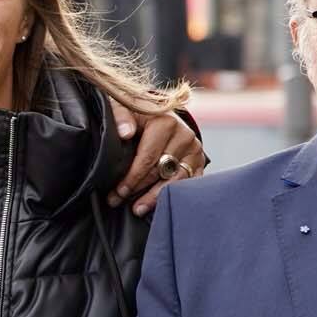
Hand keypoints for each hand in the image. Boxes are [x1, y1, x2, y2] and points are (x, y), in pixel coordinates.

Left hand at [105, 100, 207, 217]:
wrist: (155, 110)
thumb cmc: (134, 112)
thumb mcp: (122, 107)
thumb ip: (120, 117)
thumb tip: (125, 133)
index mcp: (165, 122)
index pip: (148, 158)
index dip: (132, 178)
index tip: (117, 192)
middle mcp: (184, 135)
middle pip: (161, 172)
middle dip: (138, 190)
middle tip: (119, 201)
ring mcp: (194, 149)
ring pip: (176, 181)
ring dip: (156, 197)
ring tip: (138, 209)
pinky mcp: (199, 159)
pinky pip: (189, 182)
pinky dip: (174, 194)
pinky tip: (159, 204)